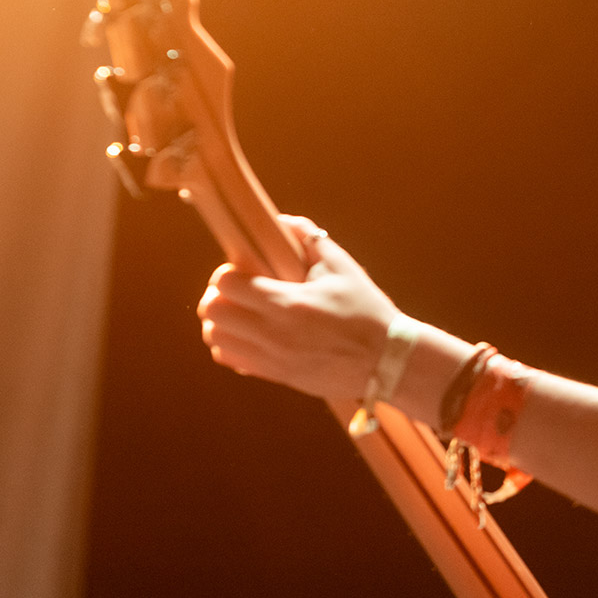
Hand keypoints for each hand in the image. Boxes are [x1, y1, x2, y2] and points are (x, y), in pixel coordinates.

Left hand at [196, 214, 401, 400]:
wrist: (386, 362)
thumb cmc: (367, 312)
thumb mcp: (344, 269)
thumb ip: (311, 241)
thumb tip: (284, 221)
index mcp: (289, 303)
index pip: (226, 285)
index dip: (227, 273)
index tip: (243, 269)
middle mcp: (273, 333)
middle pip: (212, 313)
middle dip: (218, 296)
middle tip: (237, 290)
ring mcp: (272, 358)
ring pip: (215, 339)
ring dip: (220, 322)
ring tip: (241, 312)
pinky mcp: (275, 375)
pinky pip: (231, 360)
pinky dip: (230, 345)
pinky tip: (250, 334)